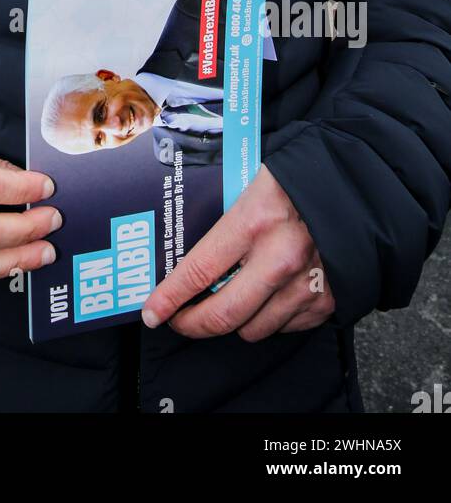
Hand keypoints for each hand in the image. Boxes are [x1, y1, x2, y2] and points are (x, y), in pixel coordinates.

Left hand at [141, 164, 335, 338]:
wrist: (355, 186)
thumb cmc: (296, 179)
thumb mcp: (251, 184)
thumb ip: (223, 219)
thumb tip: (186, 251)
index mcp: (254, 221)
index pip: (199, 271)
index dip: (170, 297)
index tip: (152, 312)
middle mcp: (280, 258)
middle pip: (223, 314)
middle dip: (193, 324)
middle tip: (179, 320)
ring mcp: (305, 284)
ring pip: (253, 329)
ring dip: (234, 322)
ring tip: (227, 302)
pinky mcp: (326, 300)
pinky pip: (284, 329)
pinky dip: (270, 319)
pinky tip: (265, 297)